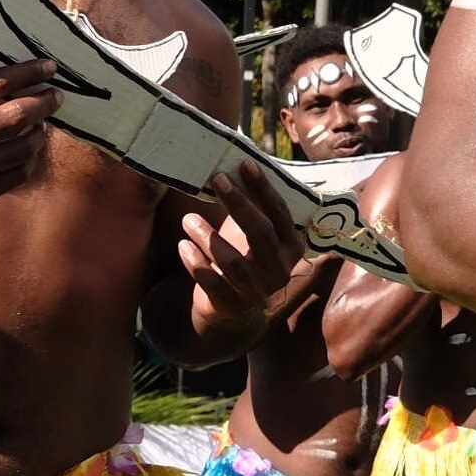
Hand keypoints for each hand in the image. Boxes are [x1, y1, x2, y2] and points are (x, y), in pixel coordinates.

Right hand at [0, 60, 57, 212]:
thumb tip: (4, 75)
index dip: (30, 73)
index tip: (49, 68)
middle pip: (17, 115)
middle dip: (44, 102)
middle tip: (56, 96)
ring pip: (23, 148)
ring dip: (39, 133)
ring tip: (41, 124)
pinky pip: (16, 175)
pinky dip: (27, 159)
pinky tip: (27, 150)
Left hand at [177, 164, 302, 343]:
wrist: (235, 313)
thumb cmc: (245, 261)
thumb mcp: (255, 237)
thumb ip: (255, 210)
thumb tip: (239, 162)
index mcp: (291, 248)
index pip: (280, 213)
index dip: (263, 189)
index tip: (244, 165)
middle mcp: (280, 271)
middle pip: (261, 232)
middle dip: (238, 203)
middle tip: (217, 179)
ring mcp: (257, 292)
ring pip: (233, 261)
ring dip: (208, 236)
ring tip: (187, 219)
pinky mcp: (232, 306)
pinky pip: (212, 283)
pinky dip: (196, 263)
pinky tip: (183, 246)